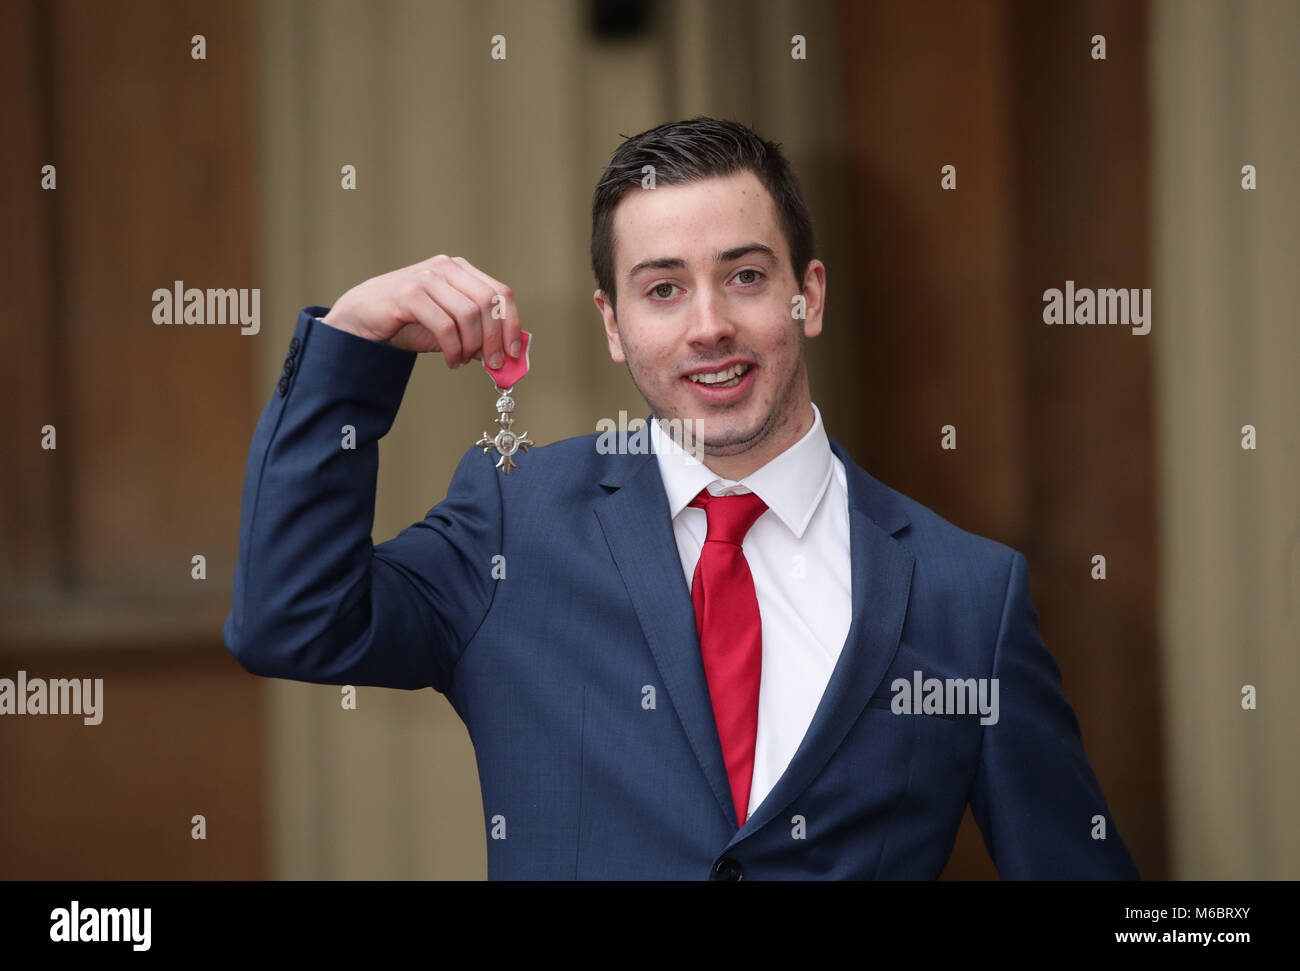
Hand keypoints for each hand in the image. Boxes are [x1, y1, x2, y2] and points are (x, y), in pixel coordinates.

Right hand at [321, 255, 521, 367]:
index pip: (500, 292)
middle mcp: (445, 267)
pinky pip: (445, 325)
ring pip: (468, 314)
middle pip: (488, 302)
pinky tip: (451, 361)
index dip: (511, 324)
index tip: (514, 353)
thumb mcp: (450, 327)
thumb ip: (476, 334)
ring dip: (471, 346)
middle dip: (494, 339)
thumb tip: (504, 355)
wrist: (360, 318)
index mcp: (459, 270)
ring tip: (462, 361)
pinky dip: (453, 349)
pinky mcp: (409, 294)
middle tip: (492, 364)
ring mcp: (426, 277)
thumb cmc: (407, 322)